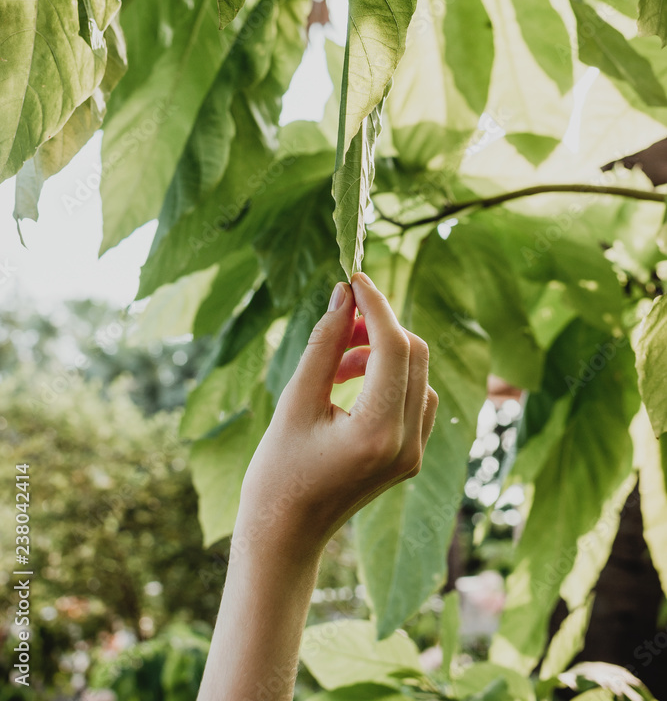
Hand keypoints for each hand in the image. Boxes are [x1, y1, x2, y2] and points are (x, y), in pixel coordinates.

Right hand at [235, 272, 438, 562]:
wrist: (286, 536)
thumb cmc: (278, 473)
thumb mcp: (294, 400)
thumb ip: (325, 343)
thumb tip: (344, 294)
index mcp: (378, 433)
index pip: (395, 347)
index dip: (377, 305)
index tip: (353, 278)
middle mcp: (408, 444)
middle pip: (414, 355)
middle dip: (380, 326)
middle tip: (341, 318)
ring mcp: (414, 454)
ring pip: (417, 374)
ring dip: (381, 353)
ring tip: (334, 363)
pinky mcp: (411, 457)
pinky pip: (414, 398)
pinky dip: (388, 378)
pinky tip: (348, 382)